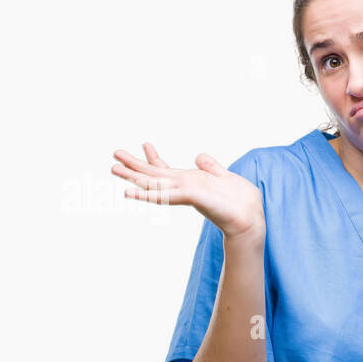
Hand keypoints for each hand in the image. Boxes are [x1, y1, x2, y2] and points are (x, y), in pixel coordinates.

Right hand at [111, 143, 264, 238]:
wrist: (249, 218)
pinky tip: (128, 192)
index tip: (145, 143)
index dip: (155, 156)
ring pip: (151, 182)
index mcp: (190, 181)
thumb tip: (198, 156)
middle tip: (114, 153)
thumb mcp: (224, 176)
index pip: (167, 168)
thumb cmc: (239, 201)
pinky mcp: (188, 196)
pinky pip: (162, 195)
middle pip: (153, 174)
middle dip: (134, 164)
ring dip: (132, 176)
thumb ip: (210, 167)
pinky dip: (144, 194)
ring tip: (113, 167)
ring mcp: (183, 192)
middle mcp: (183, 186)